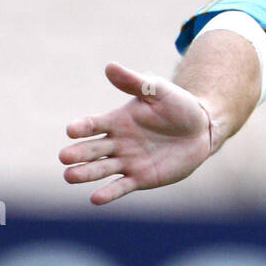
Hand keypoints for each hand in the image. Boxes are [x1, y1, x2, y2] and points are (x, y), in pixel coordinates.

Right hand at [59, 61, 214, 204]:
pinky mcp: (140, 177)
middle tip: (64, 157)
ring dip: (86, 173)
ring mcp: (127, 161)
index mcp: (117, 120)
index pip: (94, 124)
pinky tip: (95, 198)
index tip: (71, 130)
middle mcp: (117, 142)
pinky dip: (109, 192)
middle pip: (92, 149)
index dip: (82, 127)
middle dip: (78, 153)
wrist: (201, 129)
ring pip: (101, 169)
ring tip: (69, 176)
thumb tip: (110, 66)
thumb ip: (135, 82)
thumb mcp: (158, 90)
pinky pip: (121, 186)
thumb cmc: (178, 105)